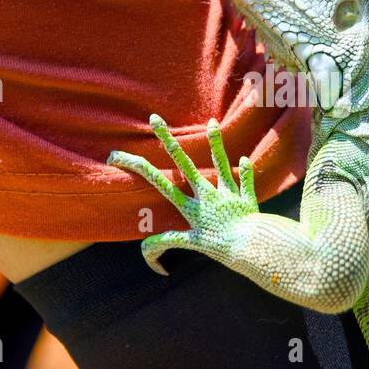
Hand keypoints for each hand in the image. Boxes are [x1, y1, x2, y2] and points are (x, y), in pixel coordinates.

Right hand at [107, 114, 258, 273]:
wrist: (251, 247)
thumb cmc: (219, 247)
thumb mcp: (190, 244)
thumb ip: (165, 243)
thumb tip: (144, 249)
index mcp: (190, 206)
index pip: (158, 182)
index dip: (137, 167)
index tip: (117, 155)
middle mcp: (207, 195)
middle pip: (184, 163)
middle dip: (168, 140)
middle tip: (155, 119)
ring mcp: (227, 194)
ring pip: (219, 164)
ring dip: (216, 143)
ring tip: (212, 122)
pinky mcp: (246, 198)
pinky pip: (245, 182)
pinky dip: (245, 172)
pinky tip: (244, 159)